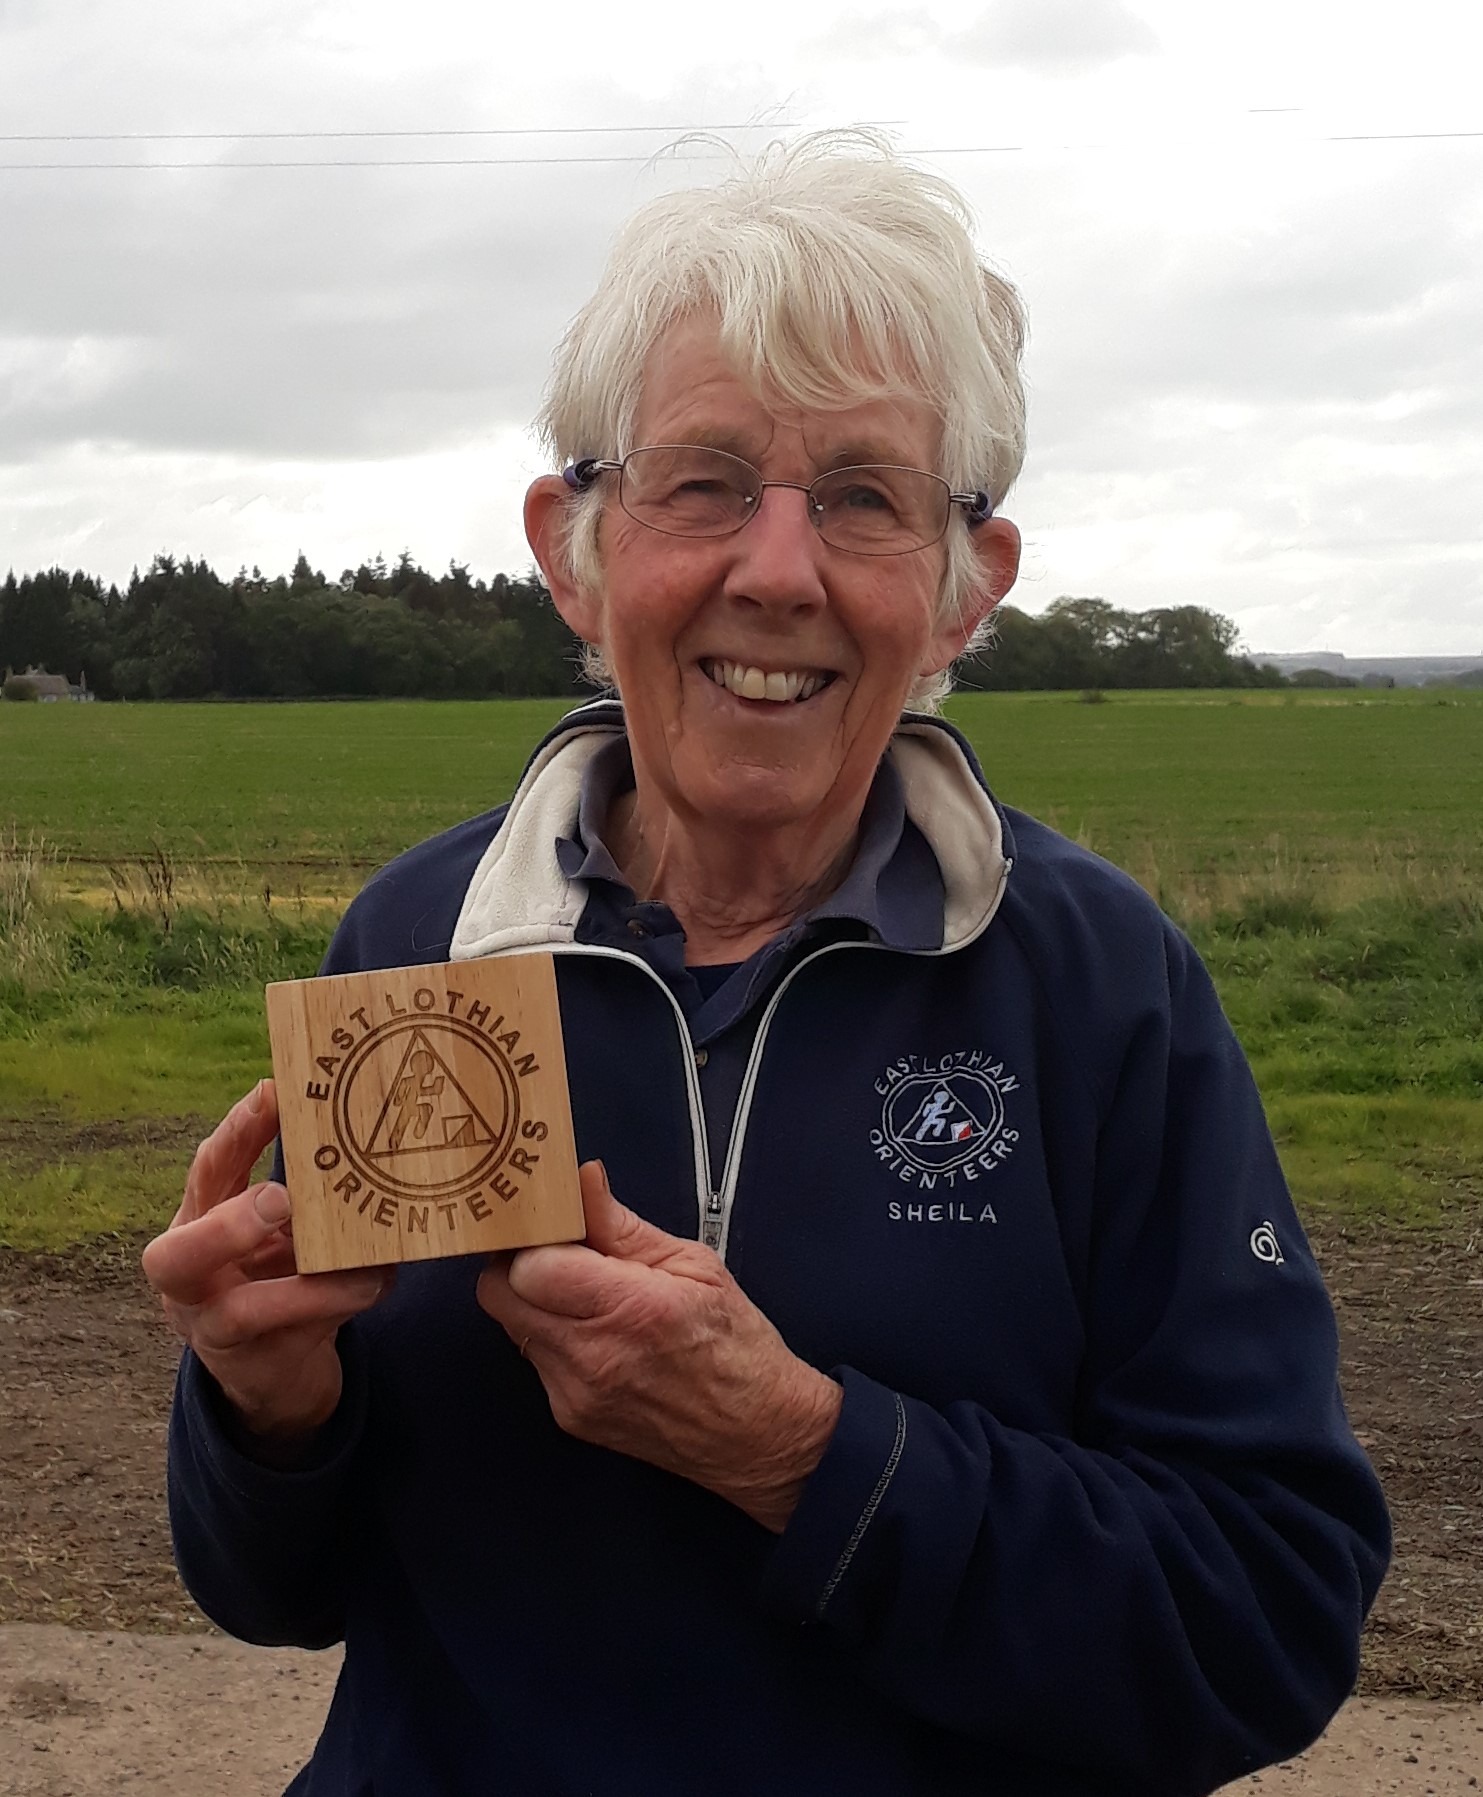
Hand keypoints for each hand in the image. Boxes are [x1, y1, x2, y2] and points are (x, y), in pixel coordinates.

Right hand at [141, 1079, 392, 1460]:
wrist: (272, 1373)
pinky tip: (376, 1284)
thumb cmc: (277, 1277)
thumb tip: (368, 1130)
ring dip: (306, 1286)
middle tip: (280, 1199)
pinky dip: (337, 1309)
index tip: (272, 1092)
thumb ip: (304, 1192)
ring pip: (240, 1312)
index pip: (207, 1173)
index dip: (235, 1133)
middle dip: (227, 1226)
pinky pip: (294, 1340)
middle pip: (175, 1257)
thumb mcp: (282, 1229)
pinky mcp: (253, 1367)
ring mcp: (213, 1331)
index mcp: (197, 1225)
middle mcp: (190, 1280)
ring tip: (361, 1267)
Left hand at [476, 1162, 841, 1530]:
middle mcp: (592, 1357)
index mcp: (631, 1308)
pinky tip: (594, 1333)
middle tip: (556, 1251)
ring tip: (584, 1293)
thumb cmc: (737, 1346)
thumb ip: (623, 1225)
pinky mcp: (569, 1417)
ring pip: (512, 1325)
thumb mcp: (694, 1266)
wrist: (757, 1435)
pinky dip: (552, 1336)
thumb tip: (581, 1180)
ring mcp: (574, 1394)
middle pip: (499, 1294)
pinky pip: (535, 1359)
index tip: (555, 1224)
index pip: (530, 1265)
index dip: (535, 1237)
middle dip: (518, 1263)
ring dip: (533, 1300)